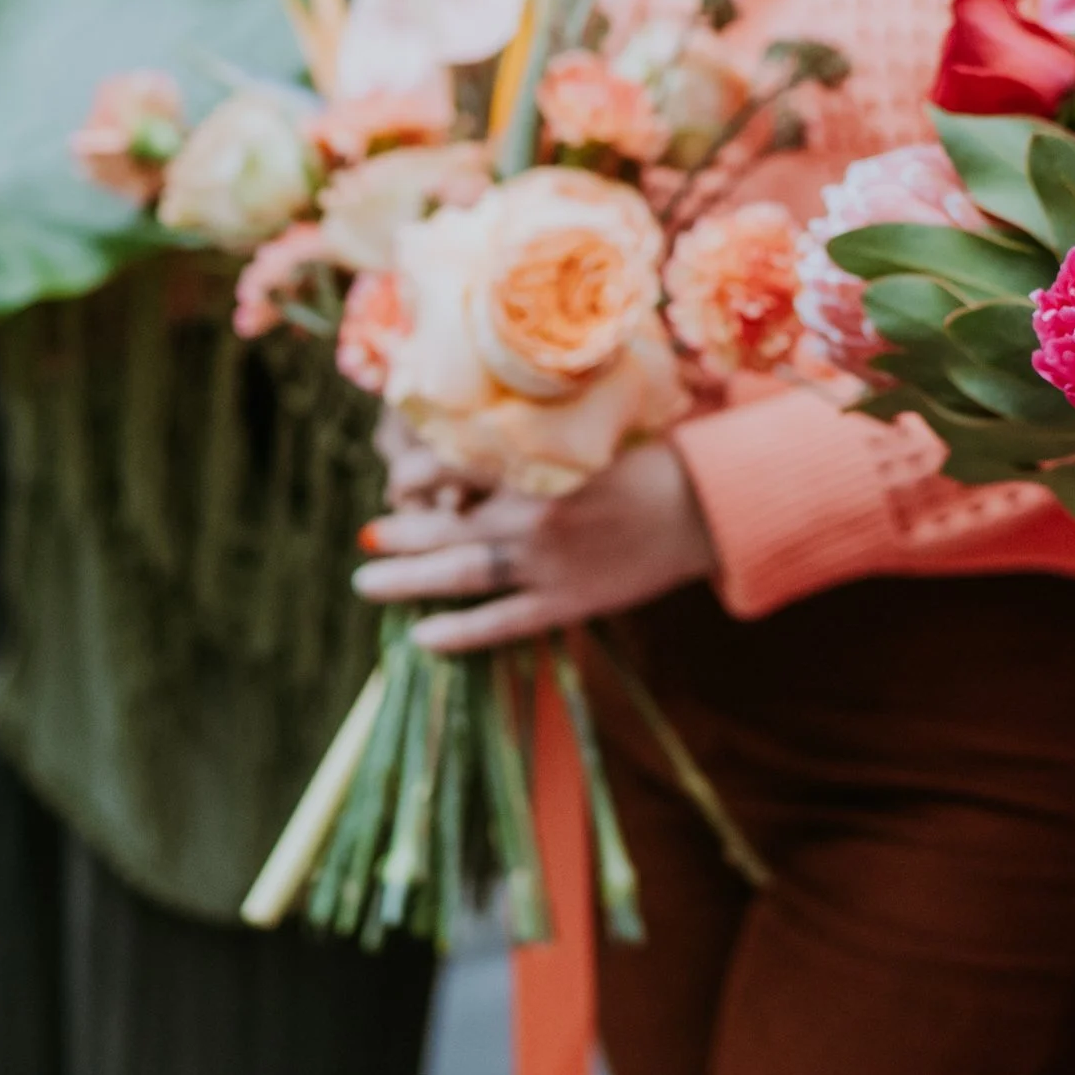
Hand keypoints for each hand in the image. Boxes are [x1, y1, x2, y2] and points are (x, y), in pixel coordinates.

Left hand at [354, 440, 719, 651]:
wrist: (708, 506)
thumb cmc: (653, 459)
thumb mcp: (588, 437)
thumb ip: (530, 449)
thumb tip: (469, 459)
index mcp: (537, 464)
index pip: (449, 467)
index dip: (414, 474)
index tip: (400, 478)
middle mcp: (533, 514)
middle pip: (445, 525)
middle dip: (397, 532)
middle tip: (366, 535)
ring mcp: (549, 563)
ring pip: (459, 574)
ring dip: (406, 579)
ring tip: (366, 582)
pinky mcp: (569, 602)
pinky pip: (501, 622)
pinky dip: (458, 633)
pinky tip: (422, 637)